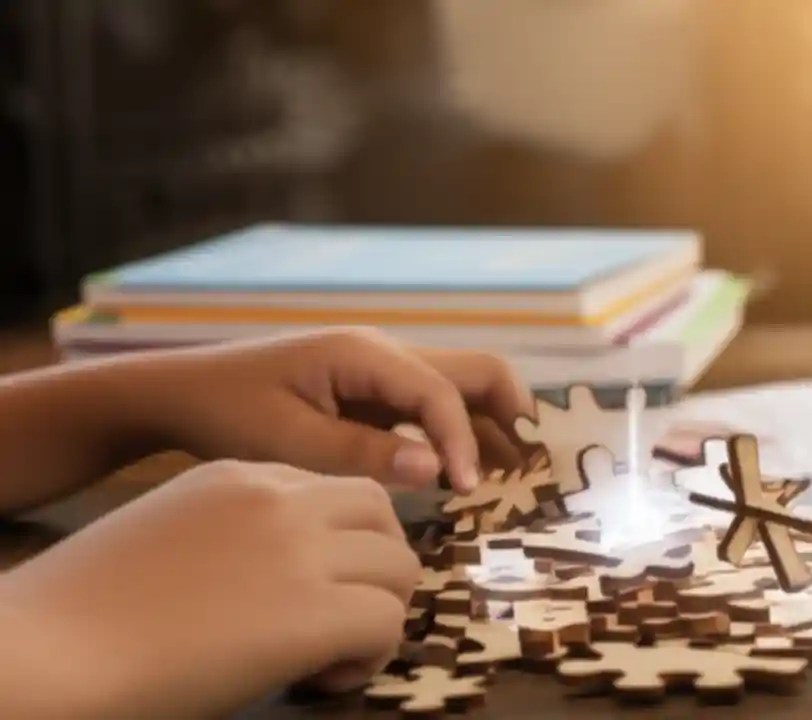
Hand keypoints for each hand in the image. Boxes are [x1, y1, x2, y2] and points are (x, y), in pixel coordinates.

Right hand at [0, 461, 418, 717]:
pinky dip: (369, 657)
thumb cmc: (82, 612)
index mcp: (238, 477)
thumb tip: (276, 582)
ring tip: (328, 657)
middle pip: (382, 514)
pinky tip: (321, 680)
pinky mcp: (312, 610)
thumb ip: (232, 540)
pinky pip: (387, 622)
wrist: (47, 652)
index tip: (309, 591)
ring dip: (380, 615)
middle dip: (377, 567)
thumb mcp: (167, 540)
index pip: (332, 492)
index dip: (339, 545)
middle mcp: (279, 500)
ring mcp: (300, 551)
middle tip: (340, 620)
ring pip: (400, 567)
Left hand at [142, 329, 532, 492]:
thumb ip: (363, 455)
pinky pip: (432, 408)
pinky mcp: (374, 393)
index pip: (439, 394)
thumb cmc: (227, 414)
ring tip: (516, 475)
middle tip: (533, 466)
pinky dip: (459, 435)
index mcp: (364, 353)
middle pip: (474, 371)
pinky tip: (467, 475)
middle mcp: (384, 353)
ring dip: (490, 426)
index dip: (462, 442)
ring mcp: (382, 371)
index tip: (469, 492)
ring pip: (460, 389)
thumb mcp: (289, 443)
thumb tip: (437, 471)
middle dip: (510, 413)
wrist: (182, 394)